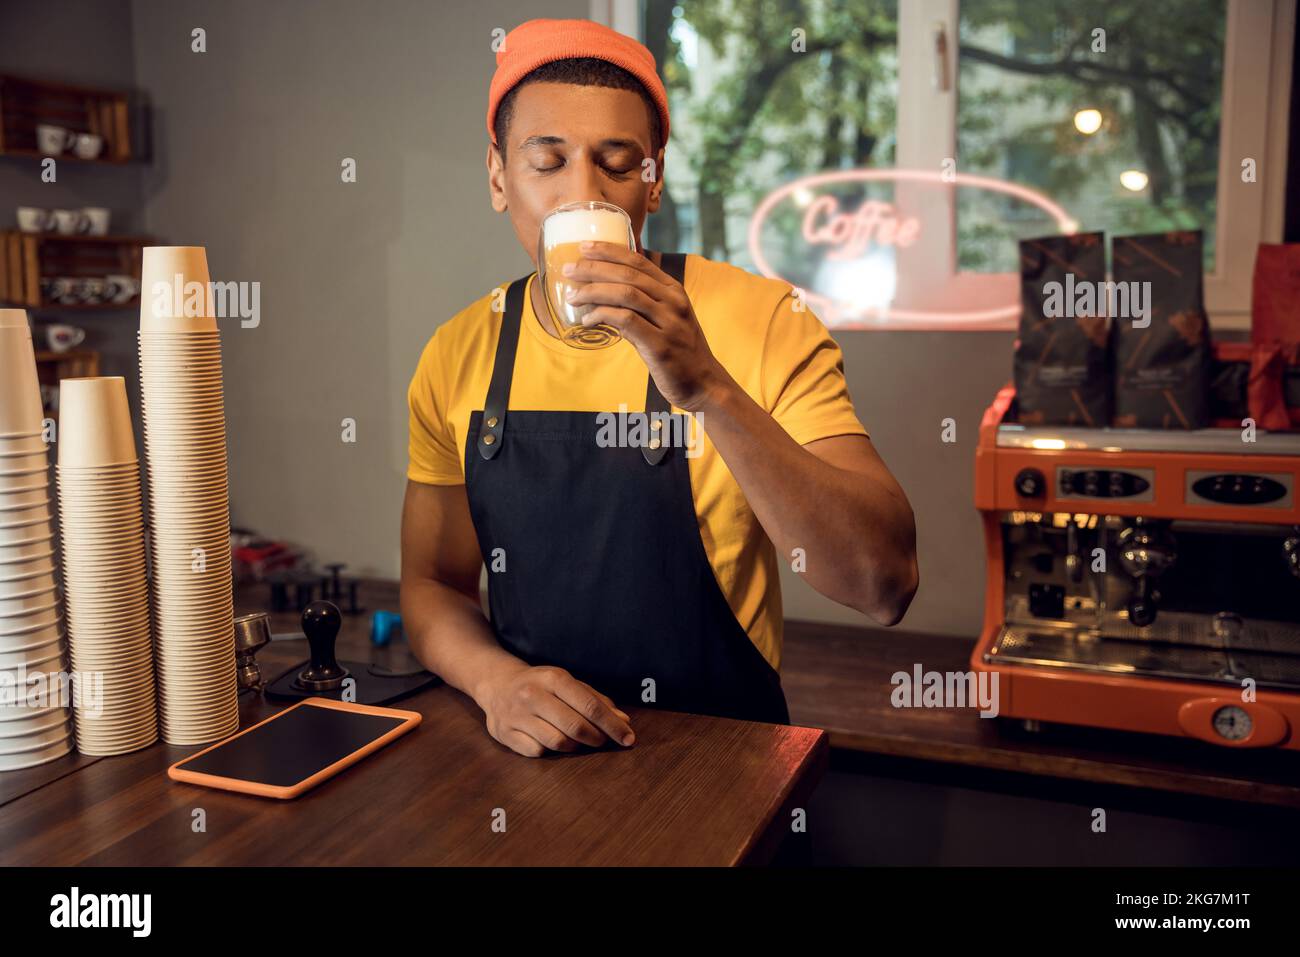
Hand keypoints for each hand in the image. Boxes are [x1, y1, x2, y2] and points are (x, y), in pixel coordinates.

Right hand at [475, 661, 635, 757]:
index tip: (629, 738)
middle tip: (603, 742)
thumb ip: (595, 700)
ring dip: (575, 747)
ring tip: (578, 742)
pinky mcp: (505, 733)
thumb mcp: (567, 683)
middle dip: (597, 738)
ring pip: (556, 742)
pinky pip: (536, 751)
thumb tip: (624, 721)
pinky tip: (551, 742)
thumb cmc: (541, 685)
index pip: (590, 706)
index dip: (613, 725)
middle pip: (575, 726)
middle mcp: (533, 694)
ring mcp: (516, 715)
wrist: (496, 683)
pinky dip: (550, 751)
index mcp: (553, 678)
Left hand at [562, 242, 728, 411]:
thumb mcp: (665, 320)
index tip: (584, 246)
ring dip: (593, 292)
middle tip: (569, 270)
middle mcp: (674, 301)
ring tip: (573, 297)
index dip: (609, 251)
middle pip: (628, 274)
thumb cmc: (680, 353)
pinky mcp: (660, 345)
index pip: (638, 261)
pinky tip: (588, 320)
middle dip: (594, 268)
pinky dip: (602, 315)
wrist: (705, 384)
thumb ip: (640, 307)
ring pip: (625, 294)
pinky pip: (626, 320)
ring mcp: (669, 322)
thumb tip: (603, 298)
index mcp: (674, 291)